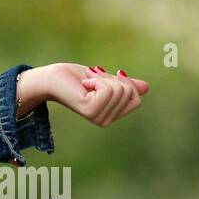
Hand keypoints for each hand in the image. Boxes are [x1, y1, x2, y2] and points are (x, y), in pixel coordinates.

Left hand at [24, 63, 149, 127]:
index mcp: (112, 115)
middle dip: (113, 78)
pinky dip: (97, 80)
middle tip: (92, 79)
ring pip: (119, 89)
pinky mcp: (90, 110)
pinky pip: (108, 89)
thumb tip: (146, 87)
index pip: (136, 99)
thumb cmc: (75, 78)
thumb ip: (124, 85)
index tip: (107, 77)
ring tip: (87, 82)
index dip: (126, 82)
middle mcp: (106, 121)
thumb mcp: (106, 80)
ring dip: (103, 78)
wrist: (52, 78)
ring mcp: (98, 118)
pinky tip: (84, 85)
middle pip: (129, 93)